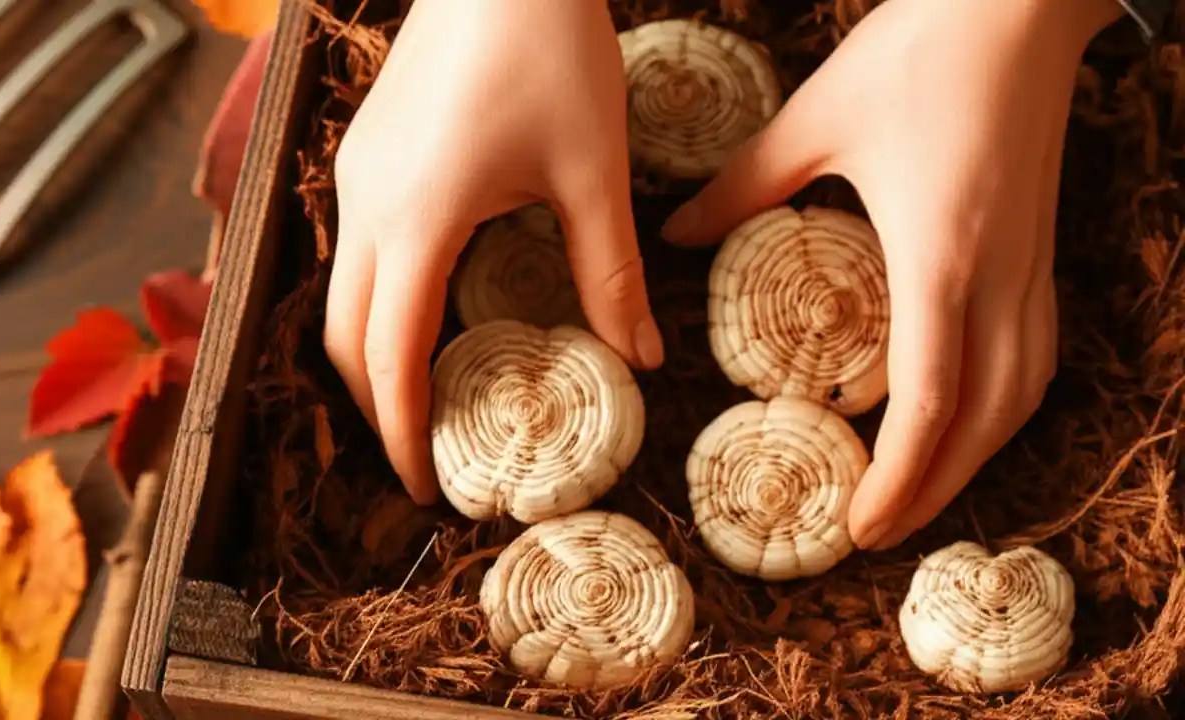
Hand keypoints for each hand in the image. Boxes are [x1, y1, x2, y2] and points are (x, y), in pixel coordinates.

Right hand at [324, 0, 662, 503]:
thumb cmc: (548, 50)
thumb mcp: (591, 170)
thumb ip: (609, 271)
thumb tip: (642, 360)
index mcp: (417, 221)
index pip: (392, 357)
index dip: (403, 433)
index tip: (424, 490)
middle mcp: (367, 206)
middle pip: (346, 340)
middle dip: (378, 409)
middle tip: (425, 455)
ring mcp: (356, 175)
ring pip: (341, 296)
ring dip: (373, 358)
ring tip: (424, 399)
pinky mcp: (365, 153)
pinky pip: (354, 252)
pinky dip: (377, 305)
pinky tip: (425, 312)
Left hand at [662, 0, 1124, 547]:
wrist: (1021, 0)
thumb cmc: (919, 50)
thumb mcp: (815, 119)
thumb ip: (743, 188)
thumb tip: (677, 235)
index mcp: (938, 255)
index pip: (929, 404)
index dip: (897, 479)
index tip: (858, 527)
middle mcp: (997, 275)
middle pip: (983, 423)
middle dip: (934, 491)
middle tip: (877, 533)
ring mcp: (1031, 263)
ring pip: (1021, 395)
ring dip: (973, 455)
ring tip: (918, 489)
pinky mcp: (1041, 246)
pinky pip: (1033, 351)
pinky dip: (997, 401)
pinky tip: (961, 408)